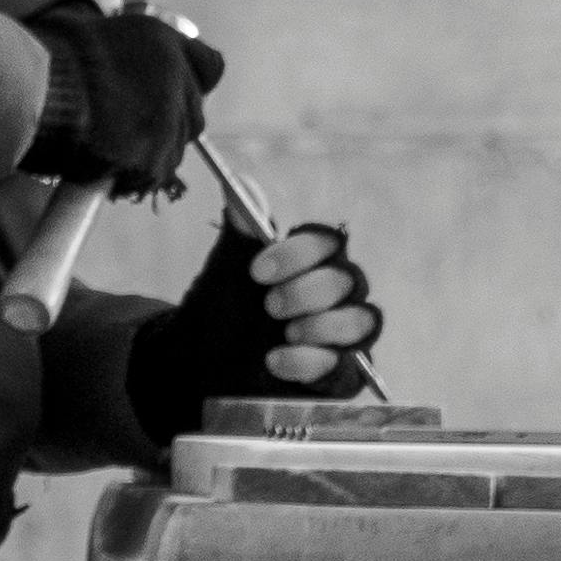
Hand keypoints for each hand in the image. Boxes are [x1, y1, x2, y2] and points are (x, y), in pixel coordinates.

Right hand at [30, 4, 224, 196]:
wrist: (32, 94)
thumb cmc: (46, 57)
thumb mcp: (86, 22)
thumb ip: (111, 22)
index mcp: (164, 40)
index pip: (210, 67)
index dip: (192, 85)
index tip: (171, 98)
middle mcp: (175, 77)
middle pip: (193, 116)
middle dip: (168, 128)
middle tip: (131, 134)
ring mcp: (166, 119)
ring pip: (175, 149)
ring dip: (149, 155)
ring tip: (111, 153)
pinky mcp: (152, 156)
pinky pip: (153, 175)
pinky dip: (134, 176)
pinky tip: (106, 169)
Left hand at [124, 215, 383, 447]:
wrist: (199, 364)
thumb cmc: (223, 311)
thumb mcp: (226, 271)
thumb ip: (240, 229)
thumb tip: (240, 183)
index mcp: (312, 262)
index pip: (328, 243)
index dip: (299, 253)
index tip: (257, 271)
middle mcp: (336, 297)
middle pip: (350, 281)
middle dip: (309, 291)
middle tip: (270, 305)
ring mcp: (342, 338)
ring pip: (362, 322)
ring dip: (323, 325)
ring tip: (284, 332)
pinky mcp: (339, 377)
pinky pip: (346, 371)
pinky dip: (312, 363)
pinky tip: (276, 361)